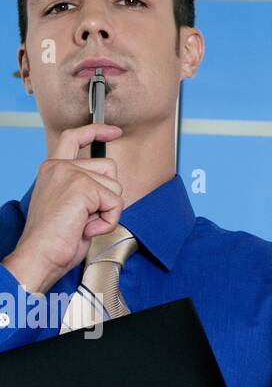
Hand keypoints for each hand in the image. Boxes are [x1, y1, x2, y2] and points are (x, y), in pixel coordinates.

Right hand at [2, 124, 124, 294]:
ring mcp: (71, 175)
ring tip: (83, 223)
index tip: (114, 131)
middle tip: (85, 215)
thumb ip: (83, 186)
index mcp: (53, 169)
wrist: (40, 255)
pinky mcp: (83, 187)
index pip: (75, 138)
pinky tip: (86, 228)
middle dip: (108, 195)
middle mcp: (60, 168)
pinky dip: (108, 220)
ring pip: (116, 187)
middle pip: (110, 169)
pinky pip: (116, 203)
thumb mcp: (68, 203)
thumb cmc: (54, 238)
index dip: (96, 131)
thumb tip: (108, 182)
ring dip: (107, 211)